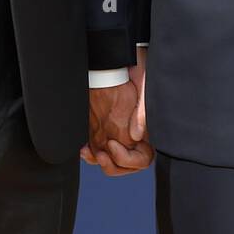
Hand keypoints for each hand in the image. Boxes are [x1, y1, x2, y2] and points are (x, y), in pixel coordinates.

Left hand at [81, 47, 151, 175]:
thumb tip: (136, 136)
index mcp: (148, 132)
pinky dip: (92, 155)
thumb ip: (142, 115)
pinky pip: (100, 152)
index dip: (128, 158)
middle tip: (100, 155)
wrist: (118, 67)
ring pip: (112, 162)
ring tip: (89, 153)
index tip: (112, 145)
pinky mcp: (107, 132)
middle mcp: (136, 138)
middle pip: (126, 166)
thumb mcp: (144, 90)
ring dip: (100, 161)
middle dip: (113, 165)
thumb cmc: (136, 74)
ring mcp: (121, 137)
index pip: (143, 159)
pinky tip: (84, 150)